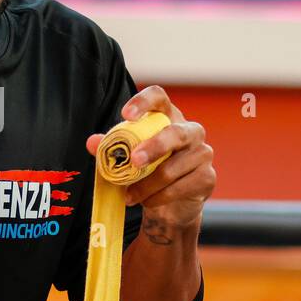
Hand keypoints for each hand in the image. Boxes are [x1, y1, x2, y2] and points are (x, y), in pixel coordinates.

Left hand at [85, 85, 215, 227]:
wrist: (172, 203)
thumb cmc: (148, 170)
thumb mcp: (127, 157)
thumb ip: (111, 148)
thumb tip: (92, 142)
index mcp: (167, 117)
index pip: (159, 97)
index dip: (144, 102)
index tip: (126, 115)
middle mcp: (190, 131)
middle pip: (175, 132)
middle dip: (154, 147)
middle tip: (134, 161)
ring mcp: (203, 153)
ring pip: (173, 168)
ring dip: (148, 185)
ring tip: (130, 196)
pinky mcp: (207, 177)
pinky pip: (181, 187)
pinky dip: (159, 197)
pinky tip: (147, 202)